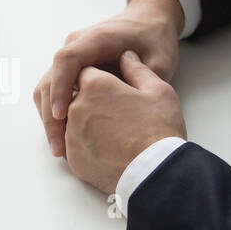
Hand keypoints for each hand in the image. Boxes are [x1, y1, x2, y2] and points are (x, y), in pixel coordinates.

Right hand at [33, 0, 183, 157]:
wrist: (149, 22)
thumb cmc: (154, 39)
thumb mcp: (160, 59)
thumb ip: (143, 78)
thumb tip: (123, 101)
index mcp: (97, 38)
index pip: (67, 60)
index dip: (60, 87)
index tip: (62, 115)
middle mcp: (77, 44)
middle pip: (51, 78)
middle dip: (51, 114)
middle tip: (59, 147)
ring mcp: (72, 56)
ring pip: (47, 87)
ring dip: (49, 117)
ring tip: (60, 148)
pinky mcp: (72, 68)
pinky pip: (54, 90)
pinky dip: (55, 112)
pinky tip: (65, 136)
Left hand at [64, 51, 186, 195]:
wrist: (155, 173)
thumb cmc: (159, 130)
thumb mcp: (158, 90)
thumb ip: (137, 70)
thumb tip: (126, 57)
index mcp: (95, 86)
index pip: (86, 72)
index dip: (100, 78)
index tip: (111, 85)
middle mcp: (76, 108)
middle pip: (74, 96)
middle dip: (89, 100)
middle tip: (113, 111)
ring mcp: (71, 135)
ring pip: (70, 121)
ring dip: (84, 122)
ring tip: (110, 131)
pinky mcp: (73, 158)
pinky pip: (73, 145)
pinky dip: (84, 144)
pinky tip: (104, 147)